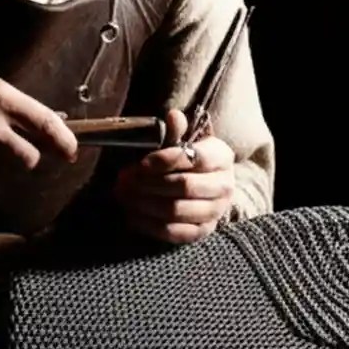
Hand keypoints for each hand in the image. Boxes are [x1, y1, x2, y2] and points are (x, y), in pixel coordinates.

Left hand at [113, 109, 234, 243]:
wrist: (206, 184)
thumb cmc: (189, 159)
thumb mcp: (184, 139)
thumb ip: (177, 130)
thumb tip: (173, 115)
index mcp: (222, 156)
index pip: (194, 159)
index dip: (164, 161)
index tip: (140, 164)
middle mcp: (225, 185)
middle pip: (184, 186)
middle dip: (148, 184)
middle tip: (123, 180)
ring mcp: (216, 211)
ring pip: (176, 211)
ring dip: (144, 204)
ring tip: (123, 195)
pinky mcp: (203, 231)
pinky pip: (174, 233)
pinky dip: (149, 225)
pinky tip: (131, 215)